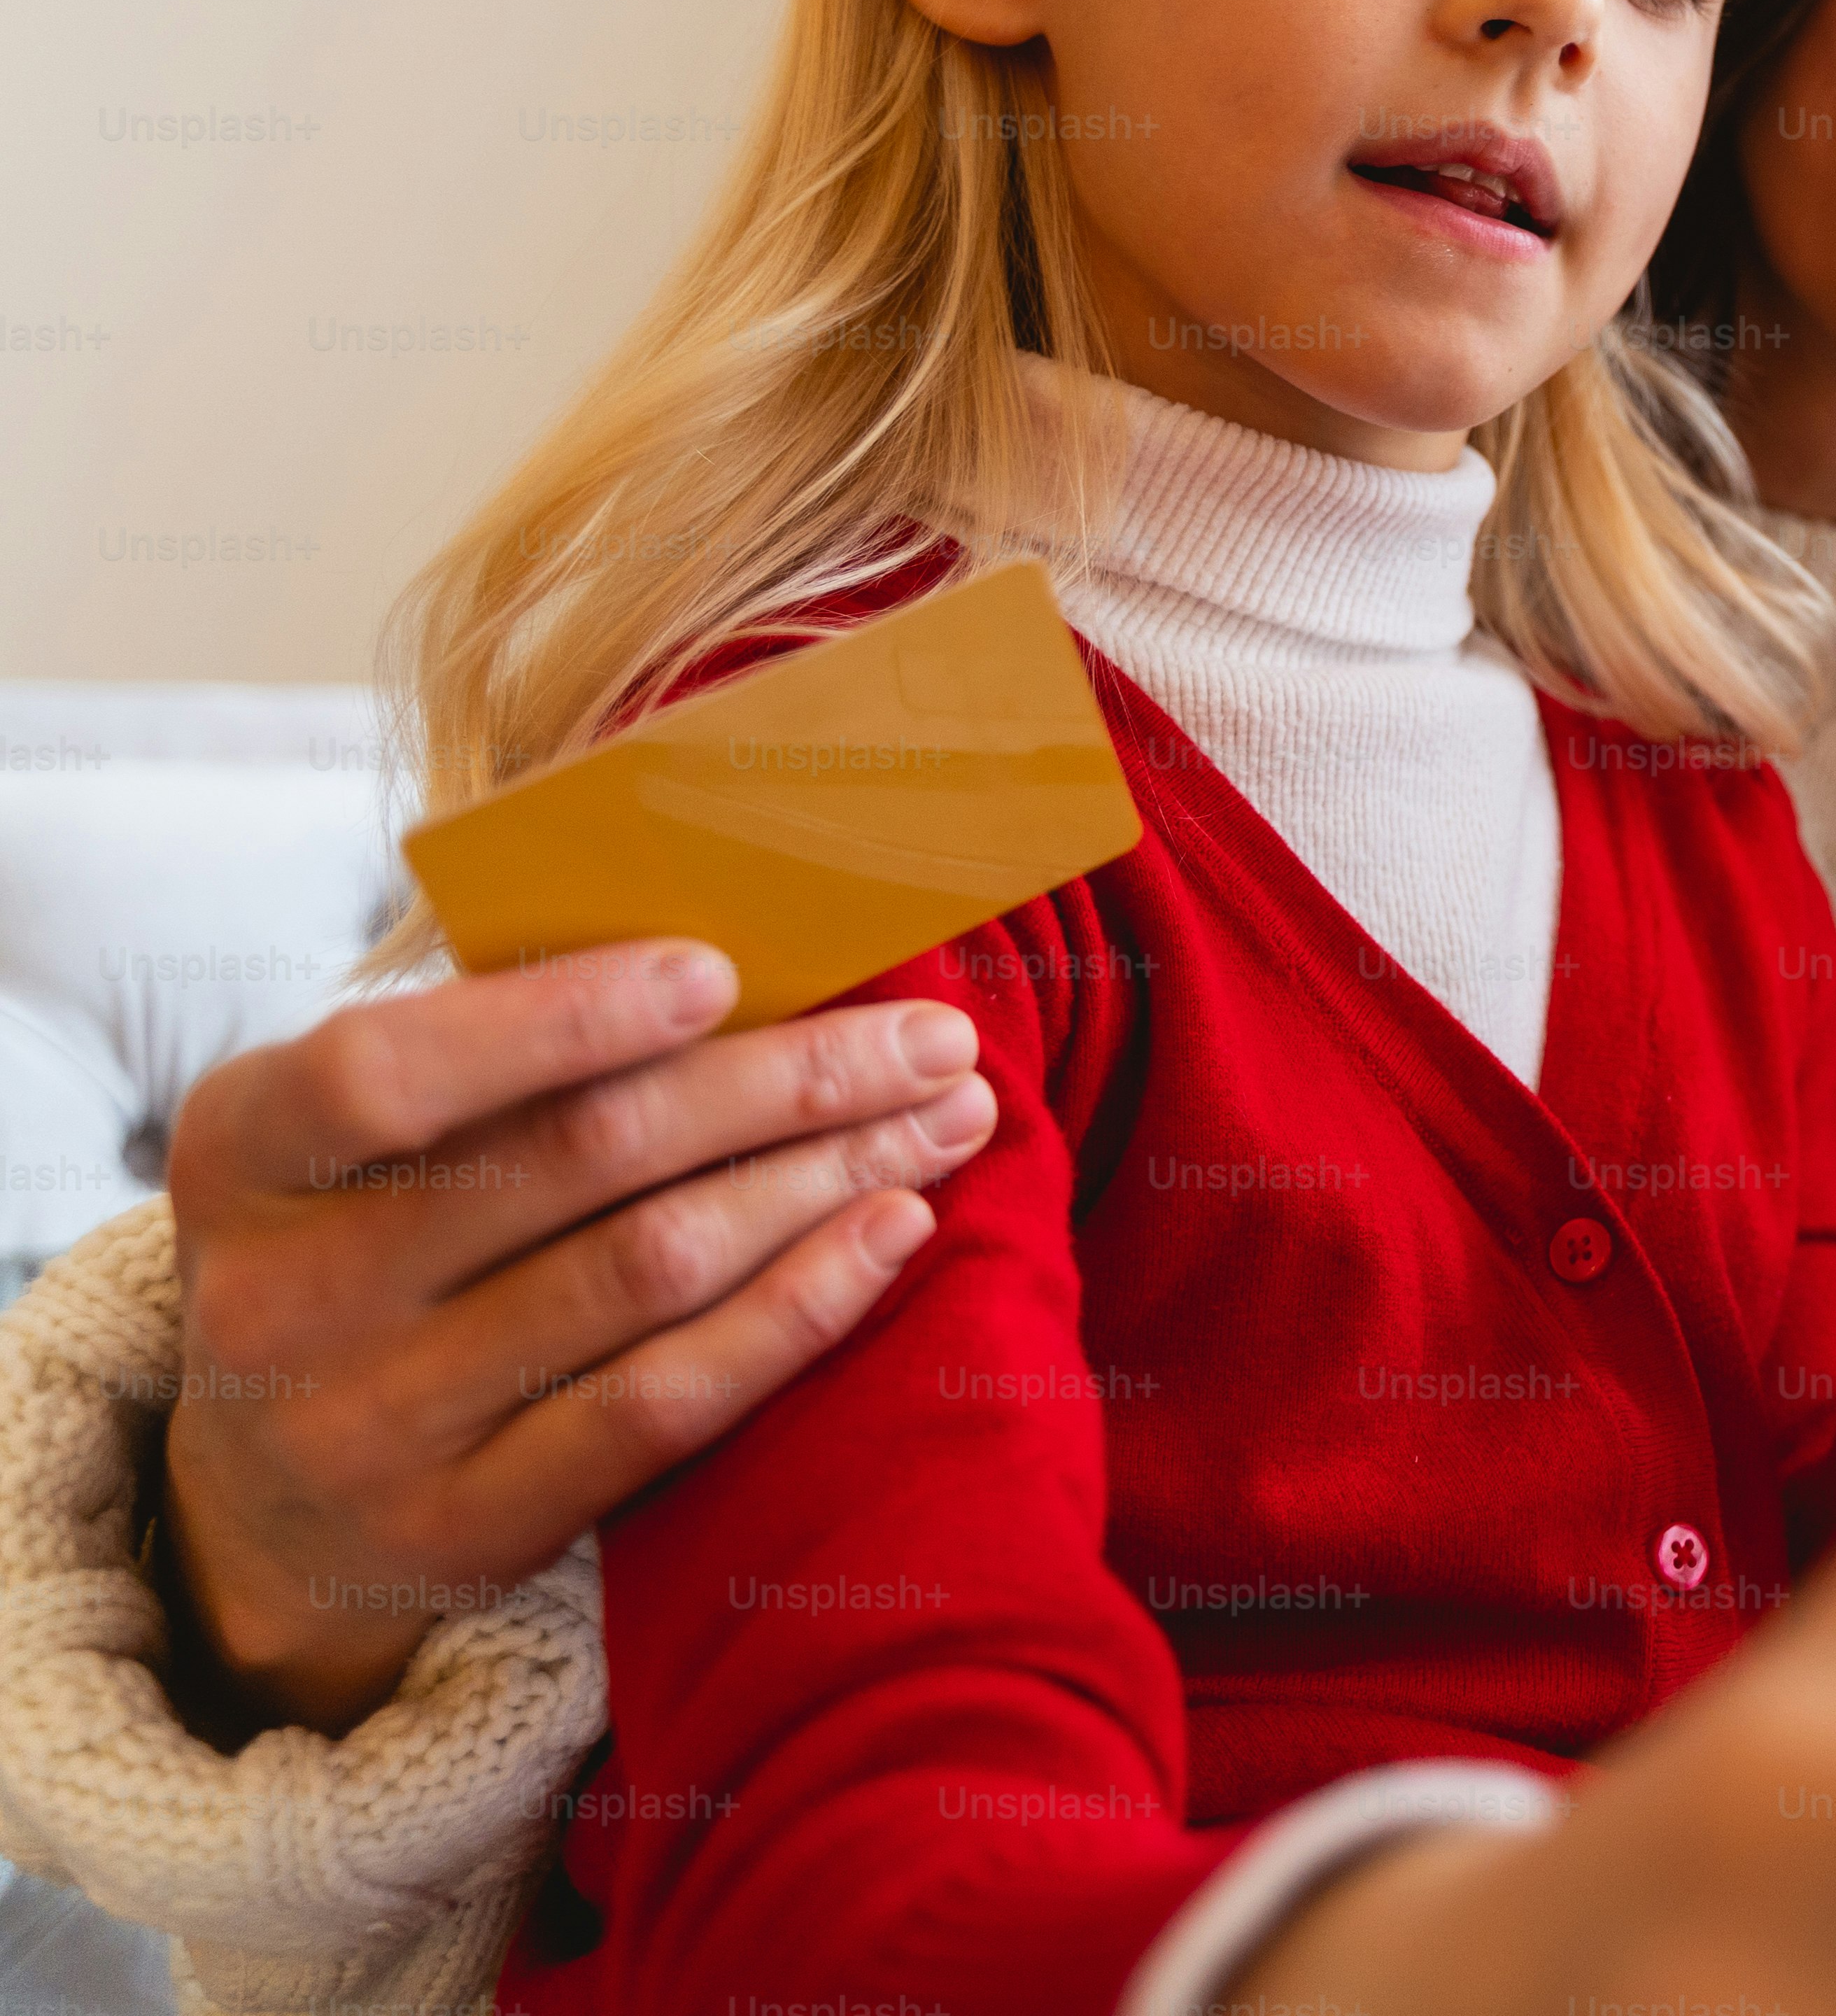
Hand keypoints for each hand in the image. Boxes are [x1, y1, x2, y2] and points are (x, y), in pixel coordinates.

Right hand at [159, 940, 992, 1732]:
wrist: (265, 1512)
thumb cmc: (361, 1255)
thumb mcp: (358, 1145)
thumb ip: (492, 1055)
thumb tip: (735, 959)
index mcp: (241, 1151)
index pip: (393, 1070)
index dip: (564, 1016)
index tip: (724, 970)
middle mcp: (287, 1294)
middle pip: (582, 1158)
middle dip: (787, 1081)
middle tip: (930, 1038)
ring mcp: (374, 1424)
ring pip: (652, 1268)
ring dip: (827, 1177)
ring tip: (946, 1119)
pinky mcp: (468, 1524)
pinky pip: (667, 1400)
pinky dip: (801, 1304)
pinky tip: (894, 1232)